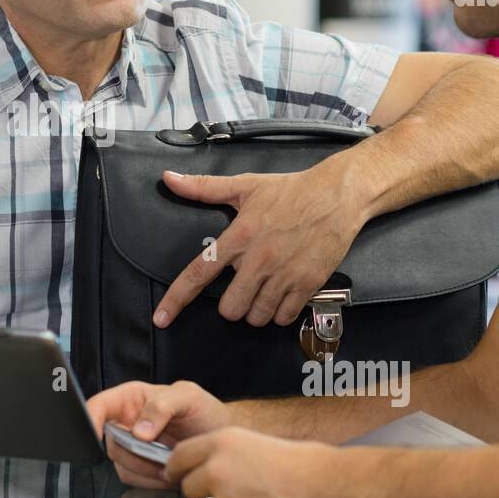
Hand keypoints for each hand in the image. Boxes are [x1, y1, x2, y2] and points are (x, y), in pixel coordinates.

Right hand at [87, 380, 232, 488]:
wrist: (220, 438)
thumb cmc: (205, 411)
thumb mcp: (188, 396)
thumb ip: (162, 405)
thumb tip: (139, 431)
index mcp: (132, 398)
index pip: (100, 405)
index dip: (90, 418)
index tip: (95, 435)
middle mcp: (127, 422)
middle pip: (110, 441)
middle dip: (135, 453)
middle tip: (161, 455)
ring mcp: (132, 446)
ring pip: (120, 463)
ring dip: (145, 468)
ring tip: (171, 463)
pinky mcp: (139, 466)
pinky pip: (132, 478)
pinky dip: (149, 480)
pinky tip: (168, 473)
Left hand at [155, 162, 364, 327]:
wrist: (337, 195)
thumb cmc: (290, 190)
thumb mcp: (244, 185)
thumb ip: (203, 188)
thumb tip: (168, 179)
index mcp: (239, 237)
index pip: (198, 273)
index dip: (176, 299)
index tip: (161, 318)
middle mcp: (259, 259)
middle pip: (230, 308)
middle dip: (231, 305)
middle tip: (241, 288)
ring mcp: (285, 274)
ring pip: (257, 317)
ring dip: (256, 310)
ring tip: (263, 291)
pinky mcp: (308, 284)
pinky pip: (284, 317)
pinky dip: (280, 313)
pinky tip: (282, 296)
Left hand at [165, 427, 360, 497]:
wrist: (330, 487)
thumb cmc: (303, 463)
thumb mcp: (257, 442)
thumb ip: (227, 453)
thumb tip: (208, 465)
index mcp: (223, 441)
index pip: (180, 455)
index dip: (177, 466)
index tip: (176, 473)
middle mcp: (217, 466)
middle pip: (186, 483)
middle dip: (197, 488)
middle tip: (218, 489)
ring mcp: (225, 496)